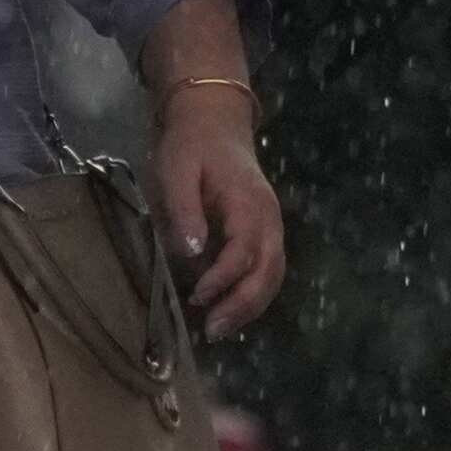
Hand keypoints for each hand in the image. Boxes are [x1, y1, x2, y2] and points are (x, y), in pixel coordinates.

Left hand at [153, 77, 283, 336]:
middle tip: (212, 329)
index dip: (223, 279)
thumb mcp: (177, 170)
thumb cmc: (190, 146)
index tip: (197, 297)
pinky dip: (253, 294)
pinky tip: (230, 311)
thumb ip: (185, 210)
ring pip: (273, 275)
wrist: (212, 122)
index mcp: (248, 202)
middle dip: (243, 304)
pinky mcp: (264, 232)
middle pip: (269, 270)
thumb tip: (193, 252)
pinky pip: (268, 270)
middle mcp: (268, 217)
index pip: (244, 250)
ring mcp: (270, 225)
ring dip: (250, 306)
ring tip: (219, 329)